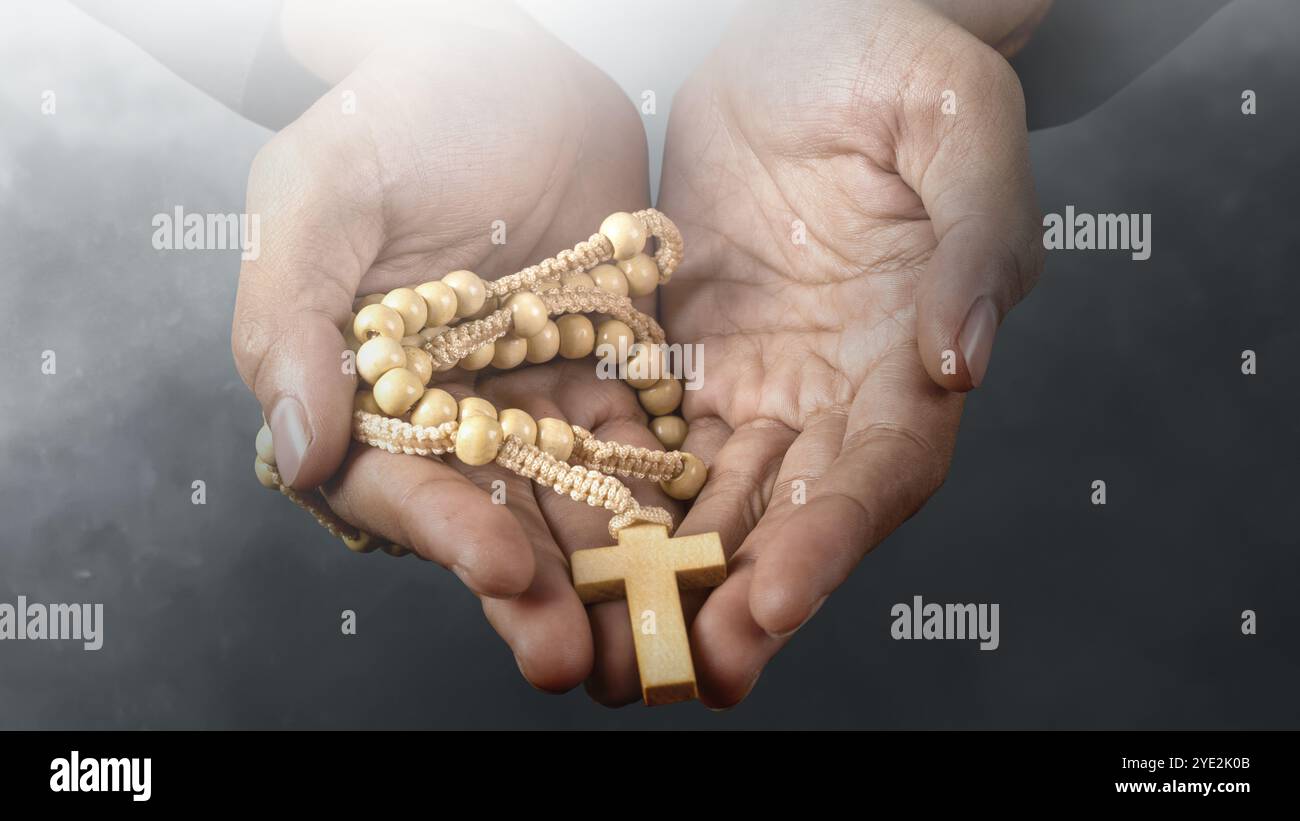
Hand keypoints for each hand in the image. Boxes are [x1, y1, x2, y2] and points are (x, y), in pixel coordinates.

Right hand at [231, 7, 663, 690]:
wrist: (505, 53)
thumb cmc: (397, 112)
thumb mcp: (320, 194)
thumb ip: (293, 320)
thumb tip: (297, 450)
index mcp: (367, 388)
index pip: (395, 480)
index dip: (442, 529)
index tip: (500, 564)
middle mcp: (452, 411)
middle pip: (488, 516)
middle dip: (531, 589)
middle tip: (575, 656)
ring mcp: (533, 394)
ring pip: (571, 500)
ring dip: (605, 568)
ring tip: (648, 626)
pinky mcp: (609, 368)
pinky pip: (640, 442)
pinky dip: (667, 493)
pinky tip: (704, 539)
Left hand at [655, 0, 1044, 706]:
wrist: (806, 27)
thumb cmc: (900, 65)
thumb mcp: (958, 130)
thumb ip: (972, 247)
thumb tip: (955, 366)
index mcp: (912, 353)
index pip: (877, 472)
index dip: (829, 543)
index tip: (769, 604)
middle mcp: (834, 388)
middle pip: (787, 513)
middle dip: (735, 595)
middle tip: (676, 669)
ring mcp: (757, 373)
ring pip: (710, 493)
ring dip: (665, 569)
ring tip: (611, 635)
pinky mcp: (687, 344)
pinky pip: (647, 430)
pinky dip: (613, 490)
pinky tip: (568, 541)